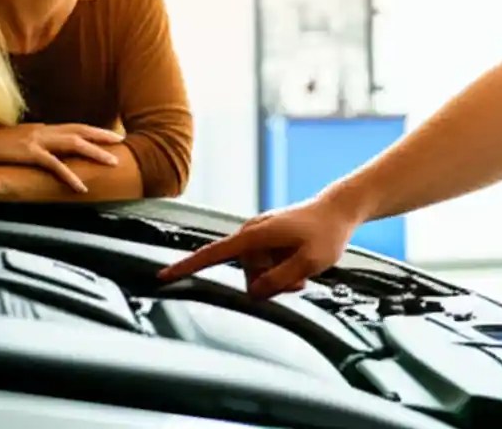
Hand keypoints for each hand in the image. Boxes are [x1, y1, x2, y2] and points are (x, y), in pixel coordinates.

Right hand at [0, 123, 122, 193]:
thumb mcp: (22, 141)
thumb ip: (38, 144)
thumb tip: (51, 151)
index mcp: (43, 129)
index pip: (75, 127)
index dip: (95, 130)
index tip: (113, 135)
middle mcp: (44, 131)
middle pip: (80, 131)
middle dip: (102, 136)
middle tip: (121, 142)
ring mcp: (37, 140)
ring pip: (73, 144)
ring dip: (95, 153)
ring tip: (112, 162)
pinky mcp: (29, 153)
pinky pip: (55, 165)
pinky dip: (70, 175)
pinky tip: (80, 186)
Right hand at [157, 195, 362, 298]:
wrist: (338, 210)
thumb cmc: (326, 234)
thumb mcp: (309, 262)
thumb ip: (279, 280)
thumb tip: (253, 292)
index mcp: (254, 236)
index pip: (213, 254)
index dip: (187, 266)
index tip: (163, 275)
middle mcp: (251, 234)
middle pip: (248, 276)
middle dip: (272, 284)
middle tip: (301, 277)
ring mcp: (258, 237)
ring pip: (258, 275)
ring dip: (280, 278)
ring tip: (303, 267)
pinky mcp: (266, 241)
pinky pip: (266, 266)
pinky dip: (282, 271)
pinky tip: (299, 262)